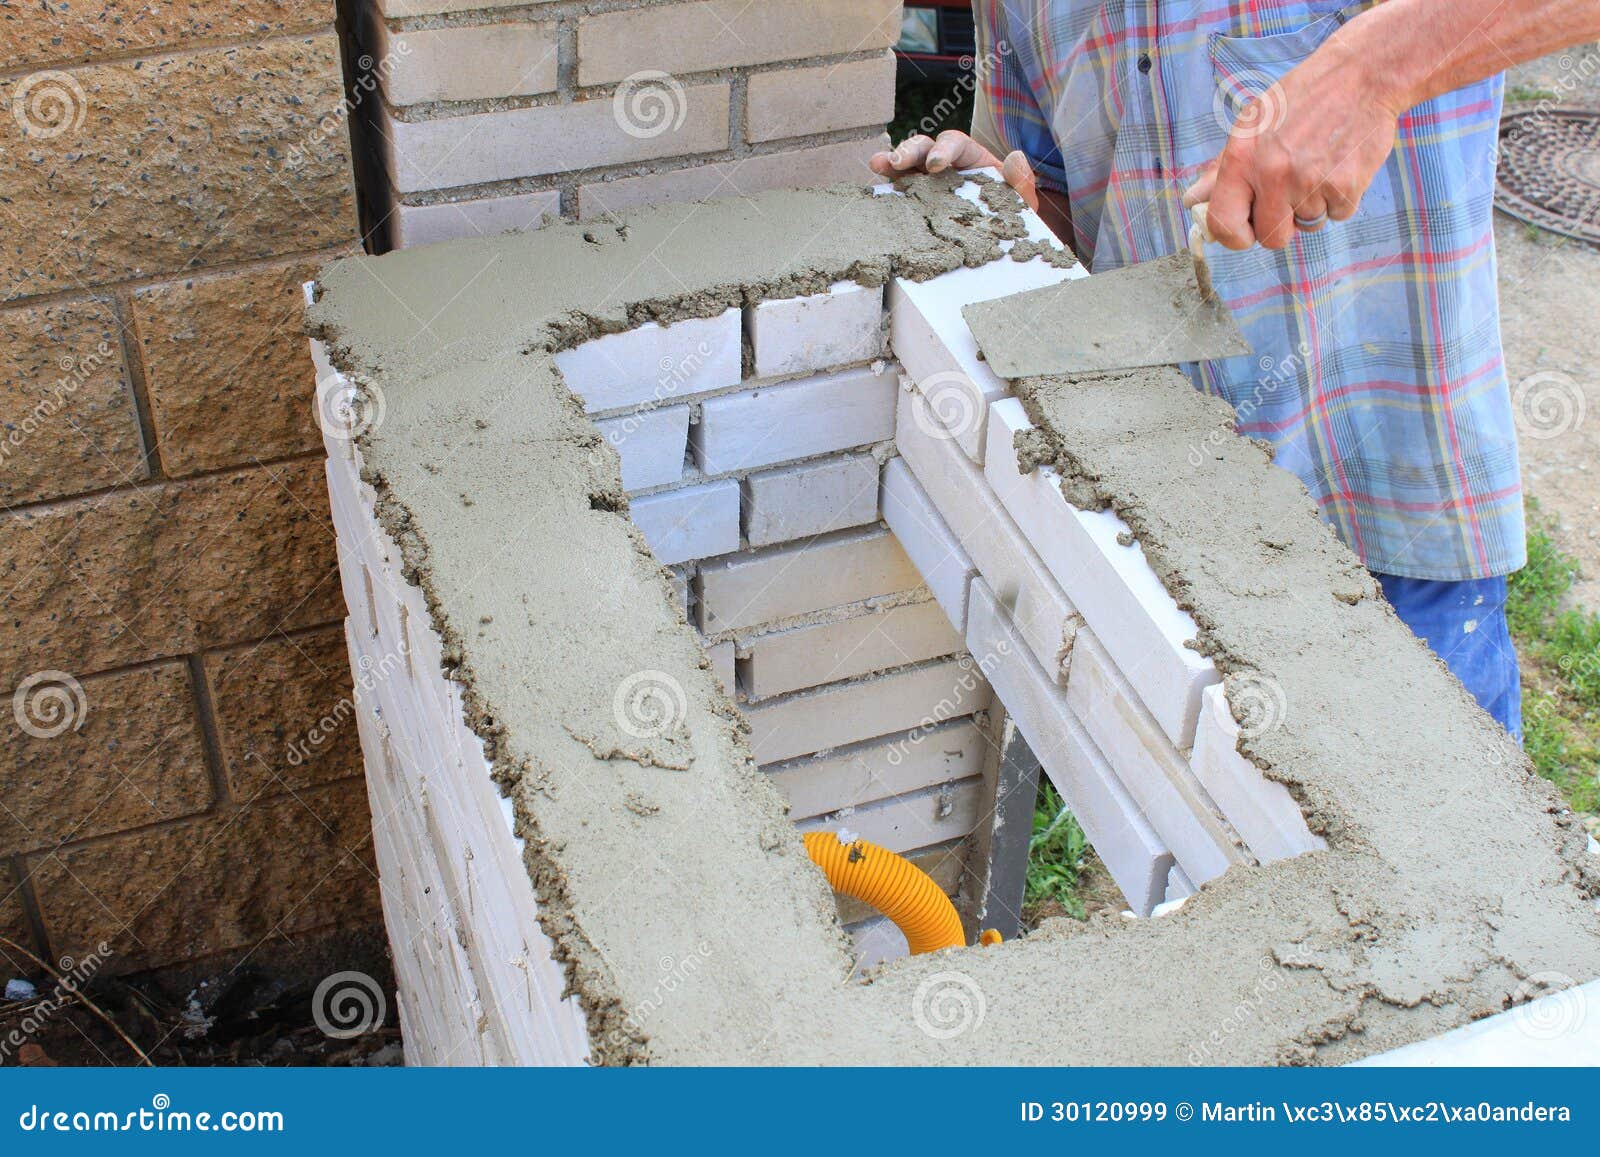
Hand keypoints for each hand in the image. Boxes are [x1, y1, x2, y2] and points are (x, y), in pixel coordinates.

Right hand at [870, 129, 1041, 212]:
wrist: (997, 243)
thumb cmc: (1007, 216)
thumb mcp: (1019, 202)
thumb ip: (1021, 182)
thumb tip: (1015, 158)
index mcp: (969, 158)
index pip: (954, 143)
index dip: (944, 149)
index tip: (936, 165)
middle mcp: (944, 165)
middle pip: (924, 147)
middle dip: (910, 152)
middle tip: (898, 163)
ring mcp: (925, 182)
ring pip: (905, 164)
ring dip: (890, 162)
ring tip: (879, 165)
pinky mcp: (913, 202)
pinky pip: (897, 190)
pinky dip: (886, 187)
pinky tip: (875, 189)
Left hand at [1183, 41, 1403, 249]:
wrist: (1360, 74)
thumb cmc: (1302, 99)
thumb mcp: (1252, 124)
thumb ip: (1222, 169)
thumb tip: (1192, 201)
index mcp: (1242, 159)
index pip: (1224, 225)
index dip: (1235, 237)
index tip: (1245, 231)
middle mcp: (1273, 174)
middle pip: (1271, 238)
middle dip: (1280, 225)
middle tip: (1290, 194)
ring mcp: (1311, 183)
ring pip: (1307, 226)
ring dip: (1313, 206)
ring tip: (1319, 165)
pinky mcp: (1346, 187)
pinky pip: (1338, 215)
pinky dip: (1340, 198)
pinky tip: (1339, 165)